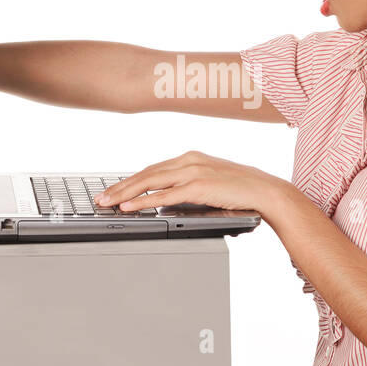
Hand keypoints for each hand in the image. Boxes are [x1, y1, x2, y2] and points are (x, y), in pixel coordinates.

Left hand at [94, 150, 293, 216]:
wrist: (266, 191)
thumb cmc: (242, 192)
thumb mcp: (210, 184)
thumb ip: (188, 187)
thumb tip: (166, 200)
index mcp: (191, 158)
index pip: (152, 169)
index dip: (130, 181)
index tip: (113, 190)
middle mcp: (189, 160)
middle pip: (146, 174)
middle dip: (120, 187)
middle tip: (101, 198)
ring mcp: (193, 171)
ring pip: (150, 182)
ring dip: (125, 194)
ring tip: (107, 203)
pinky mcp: (198, 186)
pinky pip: (164, 195)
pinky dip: (143, 201)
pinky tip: (129, 207)